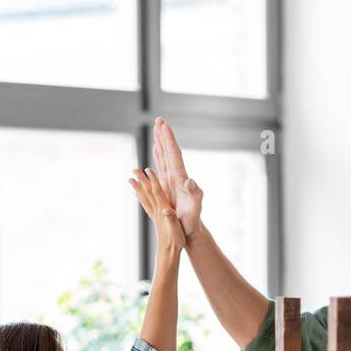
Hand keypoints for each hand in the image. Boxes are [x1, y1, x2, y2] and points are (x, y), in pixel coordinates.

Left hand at [129, 166, 184, 257]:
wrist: (169, 253)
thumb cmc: (175, 241)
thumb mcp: (176, 229)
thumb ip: (171, 219)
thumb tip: (166, 210)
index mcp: (164, 210)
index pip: (157, 192)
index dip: (153, 180)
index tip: (147, 169)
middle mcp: (157, 210)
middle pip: (148, 192)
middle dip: (141, 180)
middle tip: (133, 169)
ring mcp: (155, 215)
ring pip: (145, 198)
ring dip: (138, 187)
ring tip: (130, 179)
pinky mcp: (156, 219)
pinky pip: (146, 205)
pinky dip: (141, 198)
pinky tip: (138, 195)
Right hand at [152, 117, 203, 235]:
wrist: (190, 230)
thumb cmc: (192, 221)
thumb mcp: (194, 209)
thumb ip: (195, 194)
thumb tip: (191, 181)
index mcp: (180, 178)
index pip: (174, 154)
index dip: (169, 139)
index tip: (163, 125)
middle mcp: (176, 176)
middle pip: (169, 151)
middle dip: (164, 136)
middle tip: (159, 120)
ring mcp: (171, 180)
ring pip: (164, 157)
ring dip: (160, 143)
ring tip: (156, 130)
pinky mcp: (167, 187)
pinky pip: (161, 167)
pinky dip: (157, 156)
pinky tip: (155, 151)